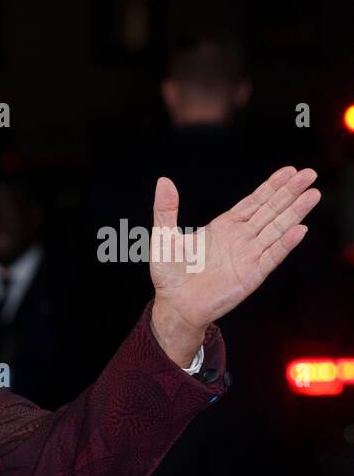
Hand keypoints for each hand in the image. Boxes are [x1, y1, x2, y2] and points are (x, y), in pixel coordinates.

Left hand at [148, 167, 319, 365]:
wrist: (174, 305)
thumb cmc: (169, 273)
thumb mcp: (163, 237)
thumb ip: (165, 209)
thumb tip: (163, 182)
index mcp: (224, 227)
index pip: (254, 202)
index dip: (272, 186)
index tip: (290, 170)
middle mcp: (241, 238)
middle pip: (271, 210)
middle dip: (290, 192)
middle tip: (310, 174)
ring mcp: (248, 256)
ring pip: (276, 229)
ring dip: (294, 212)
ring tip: (312, 195)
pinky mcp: (251, 274)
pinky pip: (271, 256)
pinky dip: (285, 244)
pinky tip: (299, 230)